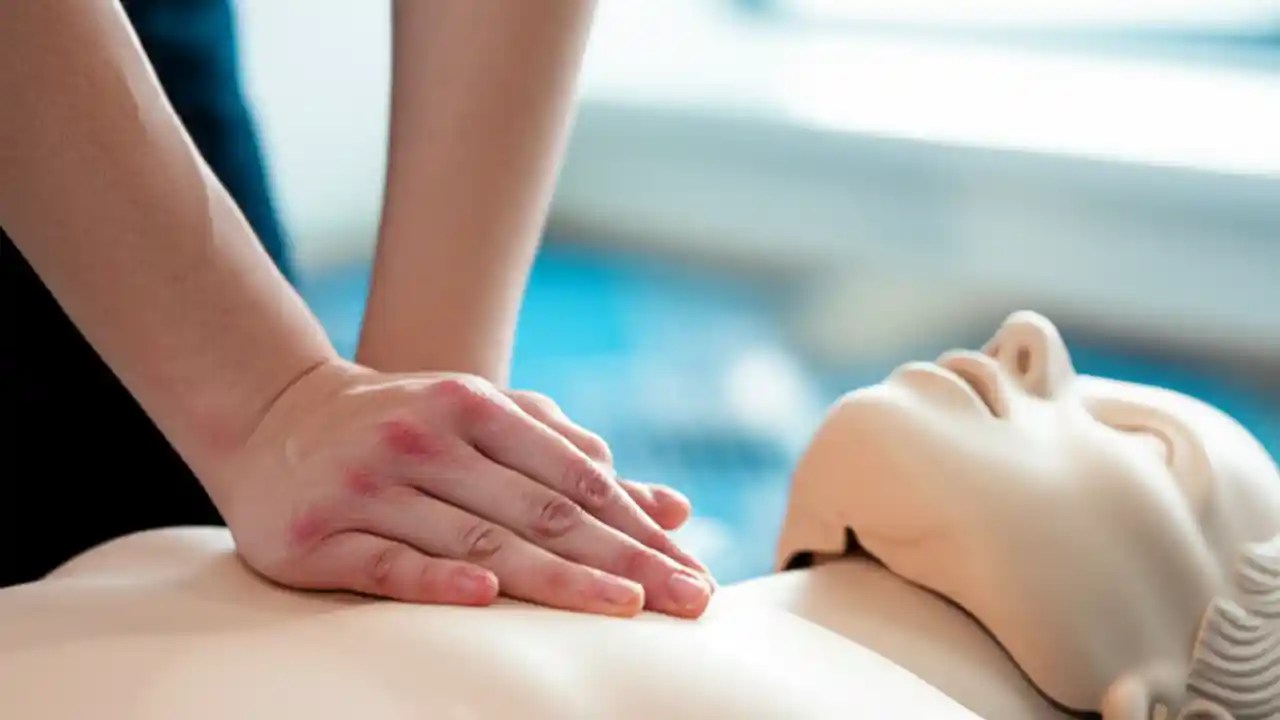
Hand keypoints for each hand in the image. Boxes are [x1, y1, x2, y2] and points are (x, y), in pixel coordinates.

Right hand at [209, 360, 712, 617]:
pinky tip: (487, 600)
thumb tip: (674, 506)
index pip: (573, 477)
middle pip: (540, 511)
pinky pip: (388, 563)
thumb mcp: (487, 420)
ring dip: (556, 577)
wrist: (274, 415)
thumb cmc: (406, 426)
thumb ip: (573, 458)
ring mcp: (372, 485)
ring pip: (476, 540)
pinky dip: (437, 582)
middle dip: (622, 559)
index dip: (636, 526)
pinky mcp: (322, 535)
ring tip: (622, 606)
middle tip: (686, 599)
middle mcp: (427, 440)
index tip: (688, 569)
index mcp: (474, 407)